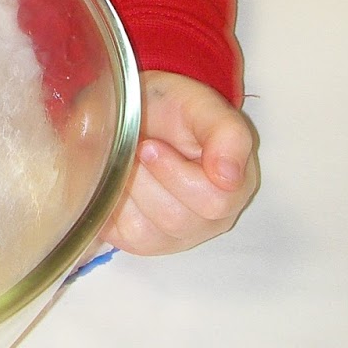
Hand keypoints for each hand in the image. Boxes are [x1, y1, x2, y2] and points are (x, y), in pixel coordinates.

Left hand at [101, 70, 258, 256]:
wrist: (141, 110)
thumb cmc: (175, 108)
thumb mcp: (202, 105)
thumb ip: (226, 134)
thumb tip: (228, 177)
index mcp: (235, 186)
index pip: (214, 201)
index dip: (174, 173)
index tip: (150, 145)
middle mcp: (212, 219)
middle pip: (177, 219)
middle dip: (145, 177)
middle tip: (135, 146)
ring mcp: (178, 235)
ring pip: (148, 230)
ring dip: (128, 188)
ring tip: (129, 159)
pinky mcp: (144, 242)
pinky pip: (124, 237)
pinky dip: (112, 204)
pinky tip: (119, 179)